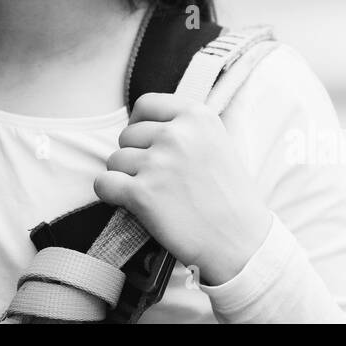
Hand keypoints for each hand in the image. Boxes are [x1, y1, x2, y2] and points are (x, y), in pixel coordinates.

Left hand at [94, 92, 273, 286]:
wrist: (242, 241)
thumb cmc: (230, 196)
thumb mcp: (219, 142)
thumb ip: (189, 126)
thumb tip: (151, 119)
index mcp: (197, 116)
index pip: (146, 104)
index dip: (140, 124)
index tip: (146, 142)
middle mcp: (176, 134)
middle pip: (127, 135)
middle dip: (135, 156)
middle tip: (156, 178)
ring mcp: (158, 163)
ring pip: (114, 160)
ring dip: (125, 177)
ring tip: (152, 194)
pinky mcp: (142, 193)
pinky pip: (103, 184)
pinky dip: (109, 193)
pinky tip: (127, 202)